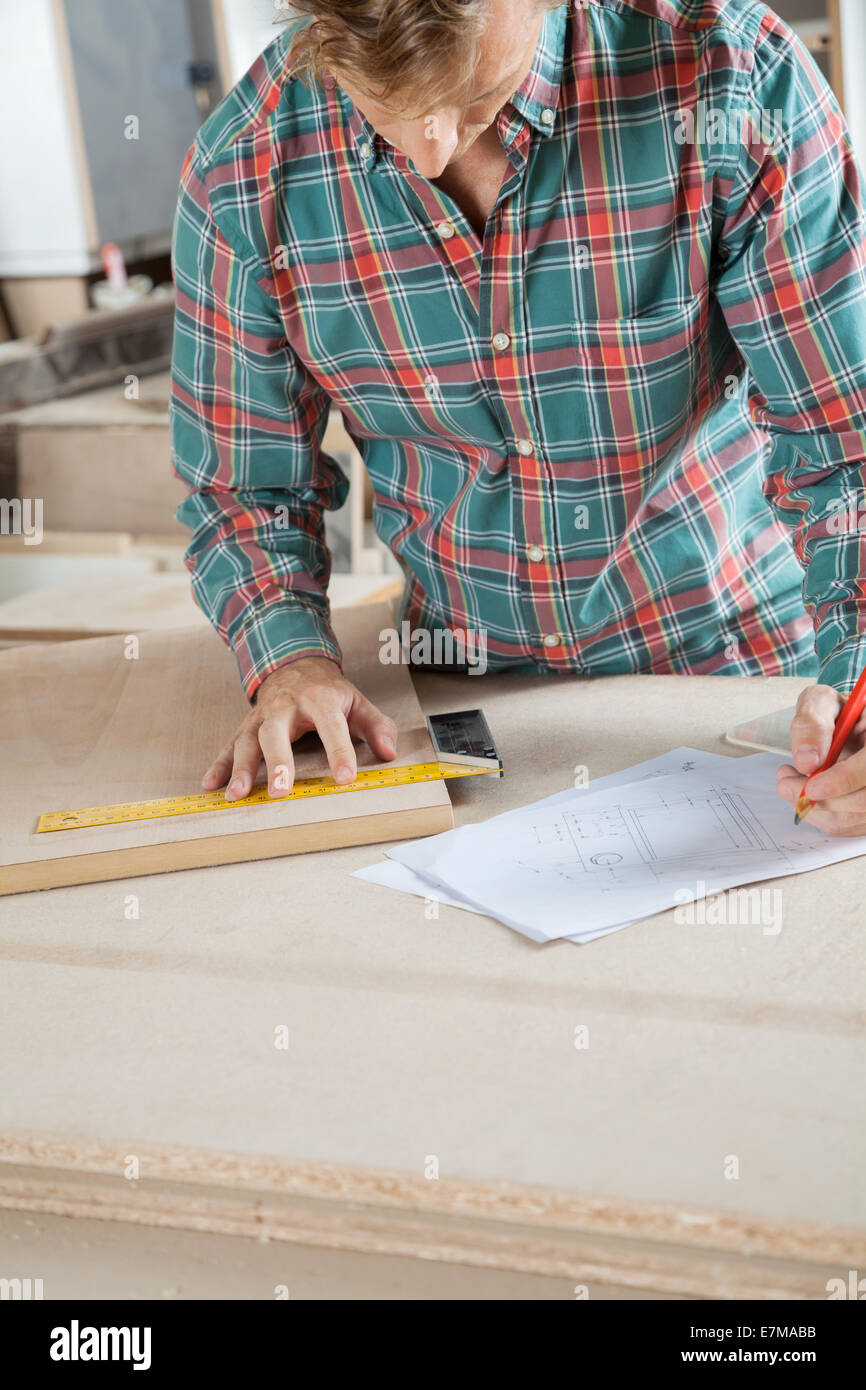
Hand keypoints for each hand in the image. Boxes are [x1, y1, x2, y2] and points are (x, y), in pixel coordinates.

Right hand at [203, 656, 397, 800]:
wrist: (295, 664)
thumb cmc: (328, 692)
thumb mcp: (357, 702)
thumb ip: (377, 726)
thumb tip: (389, 752)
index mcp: (319, 700)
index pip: (331, 727)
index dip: (339, 751)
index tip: (345, 778)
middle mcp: (286, 707)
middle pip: (277, 733)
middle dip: (277, 762)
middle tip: (280, 791)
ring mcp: (262, 716)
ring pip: (248, 740)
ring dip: (241, 768)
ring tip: (237, 795)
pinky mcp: (247, 725)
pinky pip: (230, 745)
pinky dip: (220, 765)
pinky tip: (211, 784)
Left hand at [777, 684, 865, 834]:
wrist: (847, 728)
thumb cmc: (837, 715)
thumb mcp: (821, 703)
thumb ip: (812, 722)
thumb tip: (807, 759)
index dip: (843, 780)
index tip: (811, 786)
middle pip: (863, 801)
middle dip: (820, 800)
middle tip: (785, 784)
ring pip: (852, 819)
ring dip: (815, 808)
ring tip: (790, 784)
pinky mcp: (865, 811)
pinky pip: (846, 825)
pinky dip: (820, 815)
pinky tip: (805, 794)